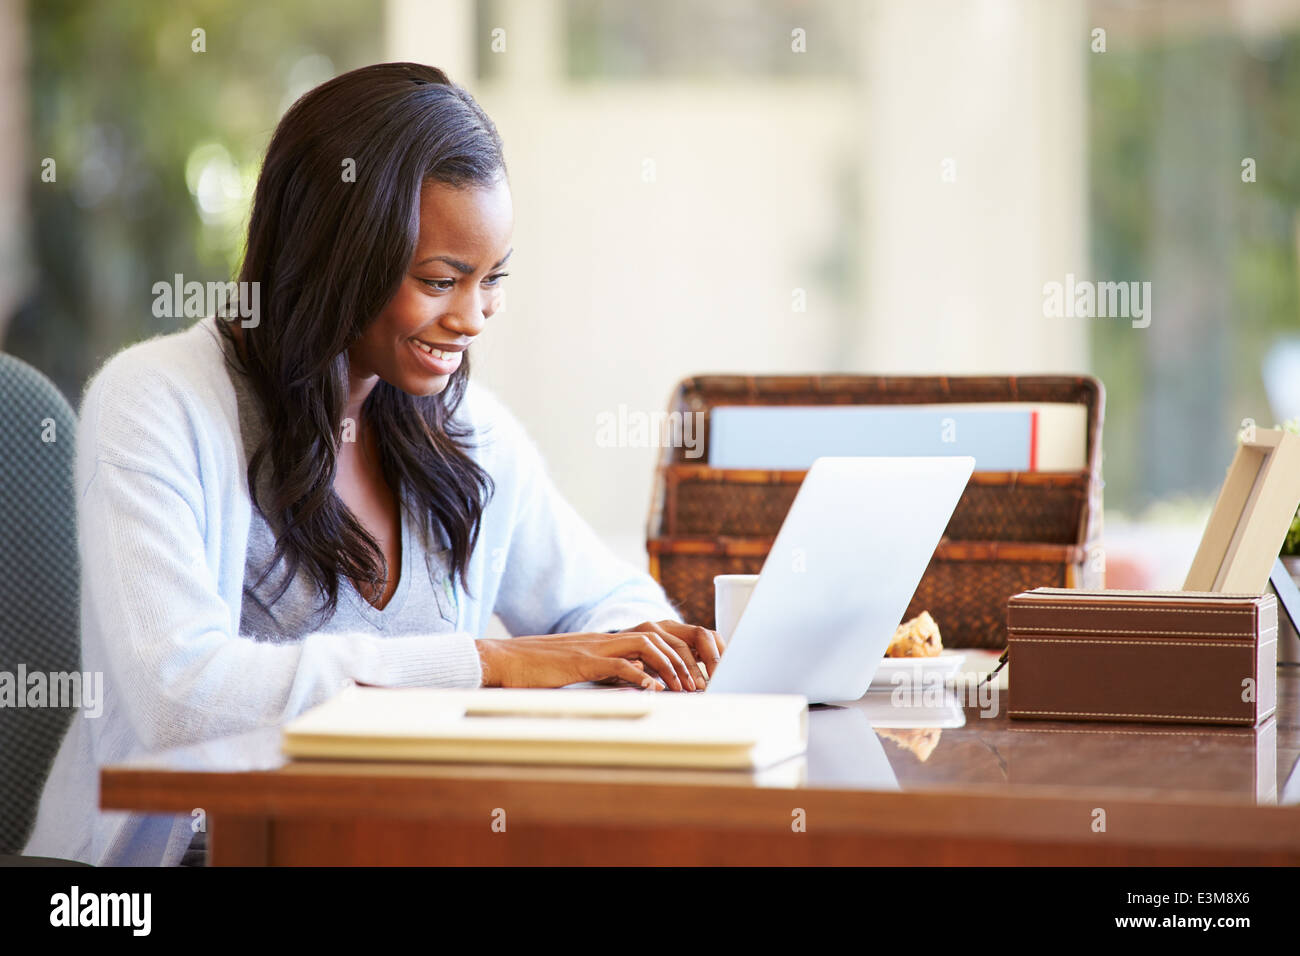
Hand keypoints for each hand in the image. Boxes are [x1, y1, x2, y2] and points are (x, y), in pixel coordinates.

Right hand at [476, 622, 724, 690]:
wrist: (501, 660)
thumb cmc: (535, 669)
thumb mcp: (578, 671)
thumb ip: (606, 675)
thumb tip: (637, 688)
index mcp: (604, 640)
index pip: (653, 634)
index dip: (678, 651)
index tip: (694, 674)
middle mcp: (603, 638)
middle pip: (658, 633)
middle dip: (684, 657)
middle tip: (699, 683)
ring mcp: (593, 647)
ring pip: (645, 644)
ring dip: (669, 666)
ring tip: (683, 688)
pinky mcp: (580, 662)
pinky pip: (617, 664)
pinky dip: (639, 676)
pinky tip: (653, 690)